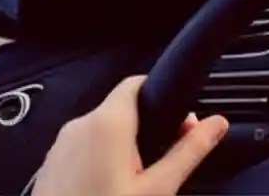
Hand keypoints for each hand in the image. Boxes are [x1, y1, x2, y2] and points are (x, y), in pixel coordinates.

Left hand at [33, 76, 228, 195]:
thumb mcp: (157, 190)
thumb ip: (189, 151)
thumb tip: (218, 123)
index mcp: (107, 122)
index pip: (137, 82)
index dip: (163, 95)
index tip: (181, 124)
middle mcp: (79, 125)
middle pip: (122, 109)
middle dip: (149, 127)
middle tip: (167, 160)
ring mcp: (60, 146)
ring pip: (103, 131)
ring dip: (126, 145)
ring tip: (138, 182)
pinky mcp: (50, 166)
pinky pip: (84, 149)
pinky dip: (102, 159)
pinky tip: (111, 189)